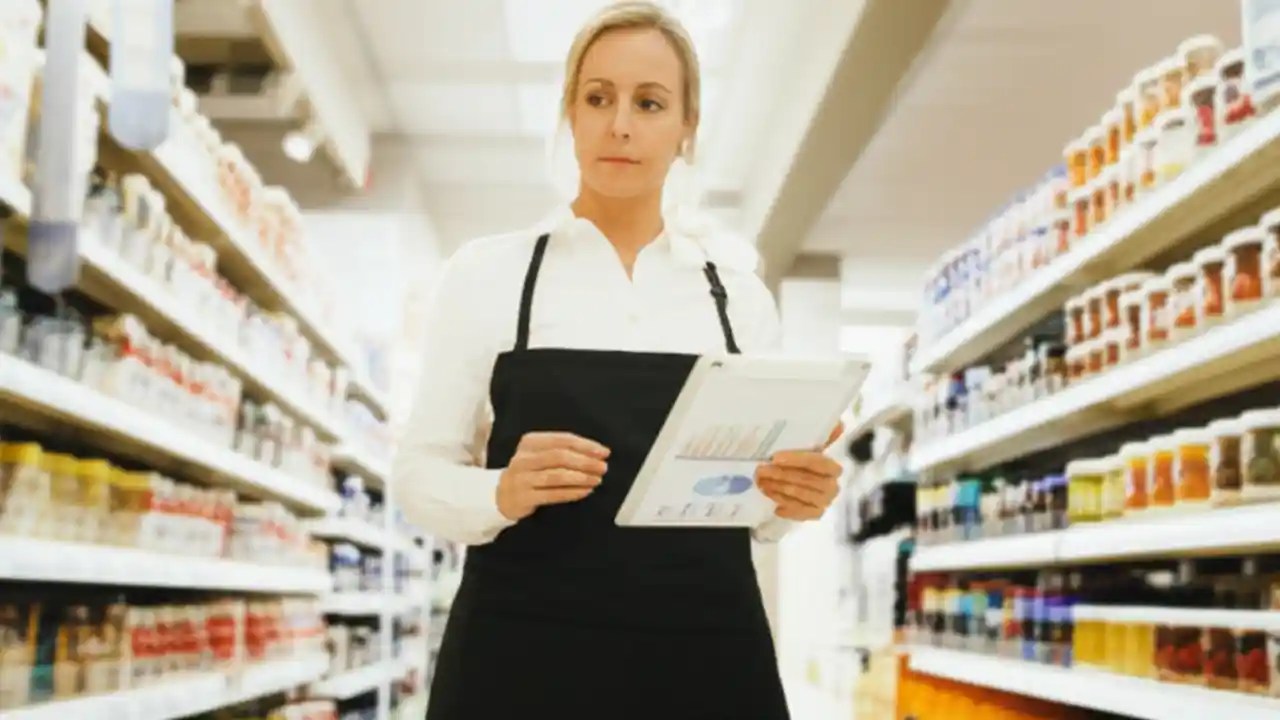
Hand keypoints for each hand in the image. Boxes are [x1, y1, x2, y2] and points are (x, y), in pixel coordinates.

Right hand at [496, 432, 610, 521]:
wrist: (501, 495)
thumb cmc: (529, 472)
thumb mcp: (540, 455)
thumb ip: (562, 450)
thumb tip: (595, 453)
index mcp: (531, 442)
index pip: (562, 440)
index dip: (586, 445)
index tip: (603, 452)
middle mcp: (525, 458)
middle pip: (560, 456)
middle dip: (585, 461)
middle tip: (603, 467)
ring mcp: (523, 478)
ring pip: (557, 475)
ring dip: (581, 477)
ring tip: (596, 479)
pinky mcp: (524, 497)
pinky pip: (552, 494)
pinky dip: (571, 492)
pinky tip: (585, 491)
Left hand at [755, 424, 843, 520]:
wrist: (790, 484)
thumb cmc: (797, 462)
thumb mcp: (803, 447)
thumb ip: (820, 436)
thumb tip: (838, 424)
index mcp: (832, 467)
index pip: (818, 462)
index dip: (797, 459)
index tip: (775, 457)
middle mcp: (832, 485)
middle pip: (807, 479)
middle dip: (781, 474)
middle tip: (761, 470)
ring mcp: (825, 502)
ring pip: (801, 495)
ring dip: (779, 489)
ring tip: (761, 482)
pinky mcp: (815, 514)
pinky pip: (801, 513)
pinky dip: (788, 508)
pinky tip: (775, 506)